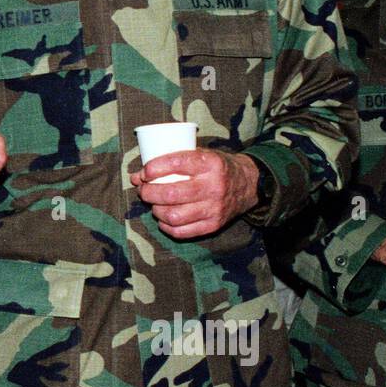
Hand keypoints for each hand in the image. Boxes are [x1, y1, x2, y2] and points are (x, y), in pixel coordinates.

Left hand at [129, 149, 259, 238]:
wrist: (248, 184)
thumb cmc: (216, 167)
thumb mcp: (200, 154)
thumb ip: (171, 161)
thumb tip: (137, 176)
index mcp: (210, 163)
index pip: (176, 164)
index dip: (153, 169)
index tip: (144, 173)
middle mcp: (213, 186)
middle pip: (171, 193)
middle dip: (149, 192)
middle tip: (144, 190)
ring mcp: (214, 208)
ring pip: (173, 215)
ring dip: (156, 210)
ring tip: (155, 204)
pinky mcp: (213, 225)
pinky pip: (182, 231)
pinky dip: (166, 226)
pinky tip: (164, 219)